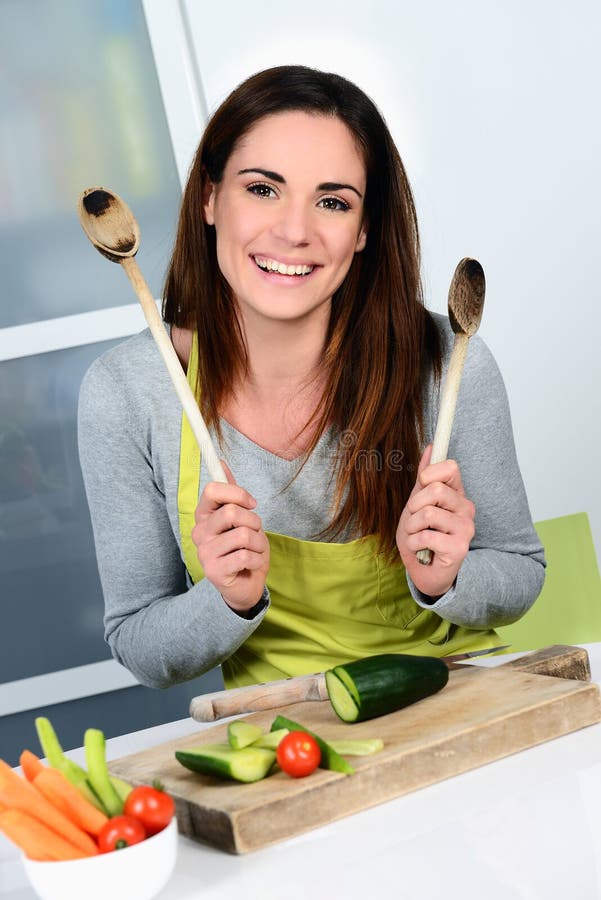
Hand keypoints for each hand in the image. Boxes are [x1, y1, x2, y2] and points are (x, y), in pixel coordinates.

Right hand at [191, 461, 269, 613]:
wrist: (247, 583)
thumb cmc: (245, 548)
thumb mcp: (241, 517)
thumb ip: (231, 493)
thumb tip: (221, 462)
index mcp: (204, 516)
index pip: (213, 490)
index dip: (238, 493)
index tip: (251, 504)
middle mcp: (200, 533)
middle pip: (232, 512)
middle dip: (254, 522)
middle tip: (254, 534)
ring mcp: (205, 553)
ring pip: (244, 535)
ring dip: (259, 543)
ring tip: (254, 551)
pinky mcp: (214, 572)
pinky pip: (246, 556)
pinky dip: (257, 560)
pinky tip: (251, 564)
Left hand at [396, 445, 475, 598]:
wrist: (424, 571)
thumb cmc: (420, 536)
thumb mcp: (416, 504)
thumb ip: (424, 478)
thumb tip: (430, 447)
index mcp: (456, 495)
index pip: (450, 467)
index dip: (428, 475)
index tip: (420, 488)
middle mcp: (466, 509)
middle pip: (435, 489)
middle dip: (413, 506)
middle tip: (414, 522)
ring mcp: (465, 528)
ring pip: (428, 513)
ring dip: (411, 527)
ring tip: (416, 537)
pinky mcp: (459, 547)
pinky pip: (426, 535)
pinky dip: (414, 543)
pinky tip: (420, 550)